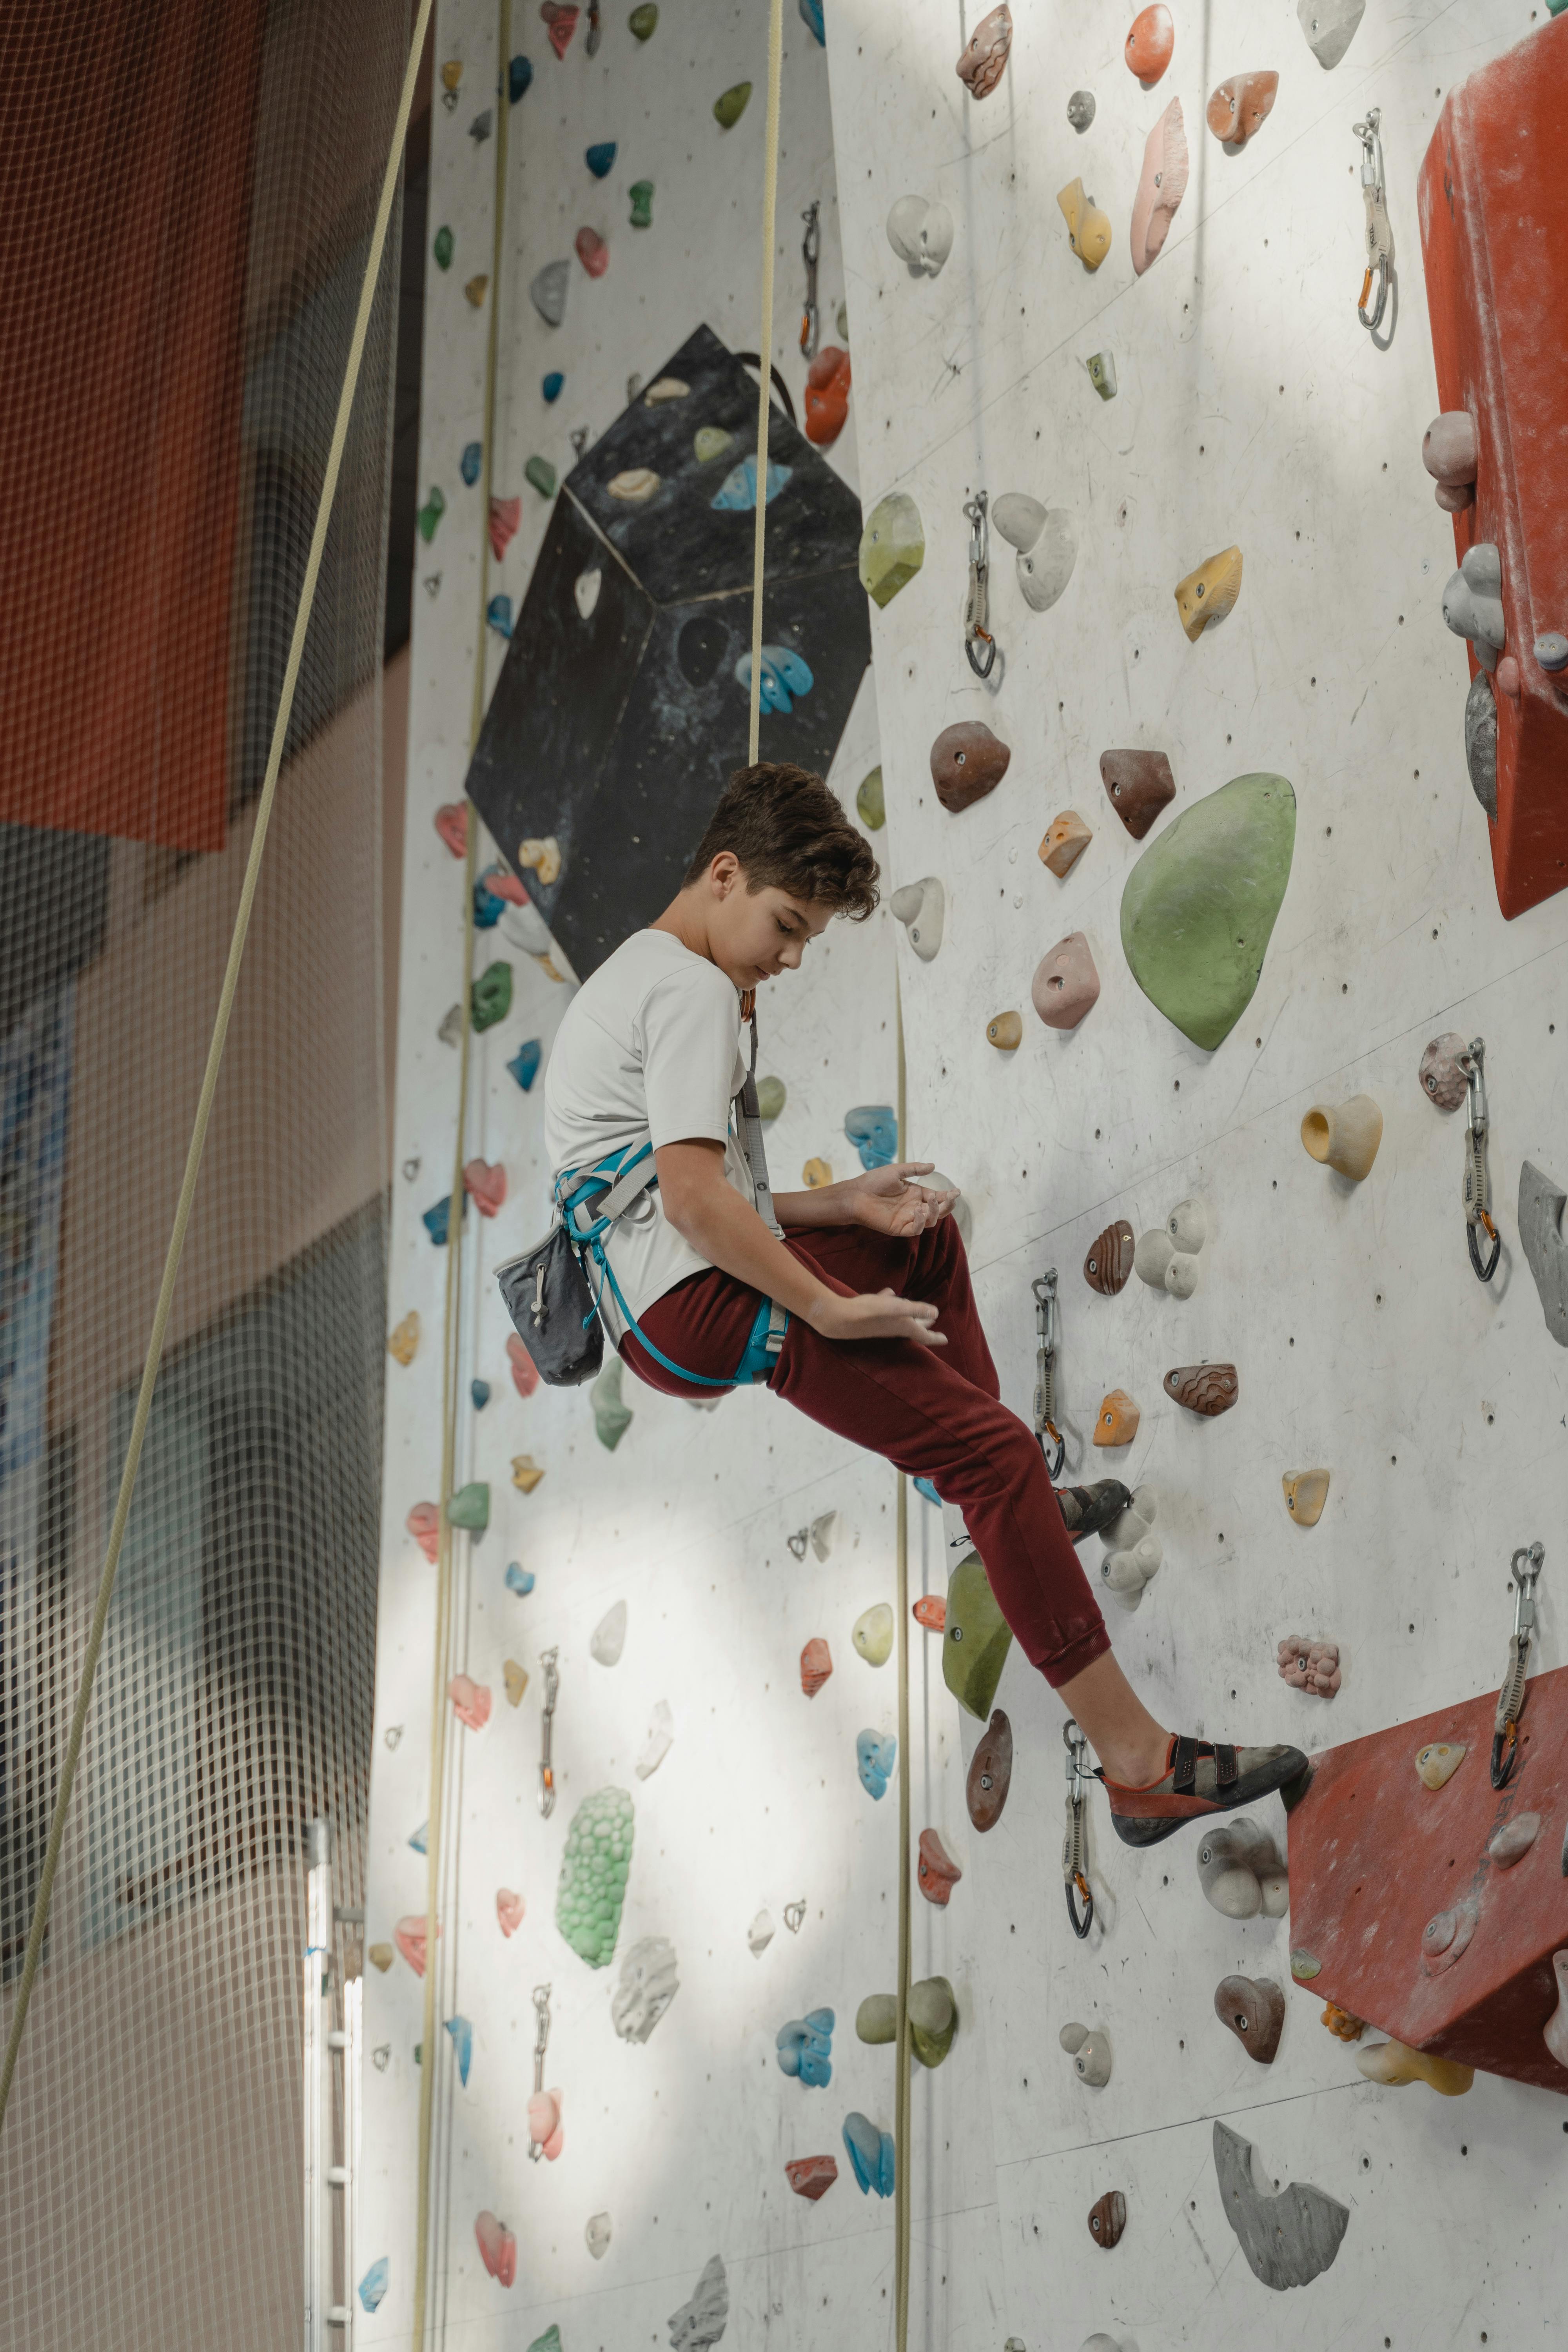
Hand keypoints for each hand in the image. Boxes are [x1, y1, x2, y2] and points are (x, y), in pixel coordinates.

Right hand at [805, 1287, 947, 1346]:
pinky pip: (886, 1310)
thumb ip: (916, 1310)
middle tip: (933, 1323)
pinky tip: (888, 1293)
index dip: (936, 1337)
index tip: (946, 1339)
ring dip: (909, 1315)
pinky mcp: (871, 1318)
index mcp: (903, 1327)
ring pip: (900, 1320)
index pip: (924, 1335)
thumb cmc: (869, 1313)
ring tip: (914, 1309)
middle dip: (924, 1325)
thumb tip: (935, 1313)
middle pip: (914, 1328)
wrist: (840, 1318)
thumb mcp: (896, 1308)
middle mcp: (893, 1328)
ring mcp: (882, 1325)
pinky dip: (891, 1303)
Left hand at [847, 1161, 959, 1238]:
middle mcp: (915, 1207)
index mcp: (916, 1195)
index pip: (937, 1197)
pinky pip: (916, 1229)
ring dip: (935, 1212)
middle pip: (938, 1211)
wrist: (857, 1193)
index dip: (948, 1196)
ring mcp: (908, 1219)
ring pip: (931, 1221)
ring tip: (931, 1200)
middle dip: (947, 1205)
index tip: (956, 1191)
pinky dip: (921, 1221)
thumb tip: (933, 1166)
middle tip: (951, 1197)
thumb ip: (915, 1169)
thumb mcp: (897, 1171)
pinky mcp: (900, 1228)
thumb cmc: (874, 1181)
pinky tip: (918, 1210)